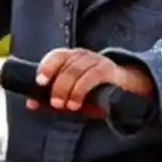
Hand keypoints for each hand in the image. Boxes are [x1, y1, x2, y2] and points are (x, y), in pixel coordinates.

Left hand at [29, 48, 154, 112]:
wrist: (129, 89)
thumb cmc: (96, 91)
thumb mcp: (73, 94)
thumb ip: (53, 96)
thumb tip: (31, 103)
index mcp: (72, 58)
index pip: (56, 56)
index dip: (46, 67)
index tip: (39, 82)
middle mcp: (84, 56)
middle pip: (65, 65)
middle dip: (57, 85)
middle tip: (54, 103)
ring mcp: (97, 61)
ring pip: (77, 70)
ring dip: (68, 88)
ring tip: (65, 106)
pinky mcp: (109, 70)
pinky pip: (92, 76)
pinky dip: (81, 90)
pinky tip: (77, 103)